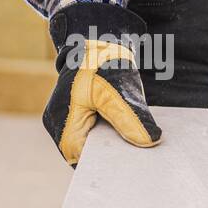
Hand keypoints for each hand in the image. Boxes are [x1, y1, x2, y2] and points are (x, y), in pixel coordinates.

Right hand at [43, 4, 161, 165]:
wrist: (100, 43)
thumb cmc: (106, 65)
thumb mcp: (121, 92)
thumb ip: (132, 118)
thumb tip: (150, 141)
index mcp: (61, 119)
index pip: (78, 155)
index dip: (101, 161)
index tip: (126, 164)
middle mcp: (57, 123)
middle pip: (81, 153)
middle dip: (106, 156)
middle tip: (134, 159)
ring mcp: (64, 120)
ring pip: (87, 144)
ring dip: (108, 145)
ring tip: (132, 147)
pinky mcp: (74, 116)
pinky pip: (90, 135)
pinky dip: (107, 136)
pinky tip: (126, 136)